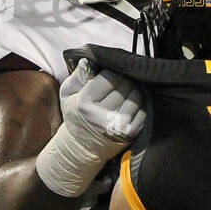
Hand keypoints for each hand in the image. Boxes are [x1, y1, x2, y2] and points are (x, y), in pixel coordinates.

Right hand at [36, 61, 146, 198]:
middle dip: (124, 82)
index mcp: (84, 103)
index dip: (113, 73)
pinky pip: (143, 109)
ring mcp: (117, 125)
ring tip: (124, 97)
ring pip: (136, 95)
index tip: (110, 78)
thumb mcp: (67, 96)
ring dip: (133, 93)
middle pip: (125, 84)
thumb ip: (77, 76)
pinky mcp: (129, 132)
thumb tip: (89, 60)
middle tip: (118, 87)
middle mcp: (101, 115)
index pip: (110, 76)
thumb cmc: (75, 118)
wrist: (80, 149)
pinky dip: (138, 106)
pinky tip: (128, 108)